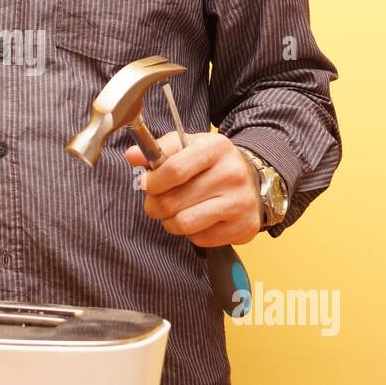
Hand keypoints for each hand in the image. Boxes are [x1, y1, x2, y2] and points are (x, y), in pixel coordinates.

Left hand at [125, 132, 261, 246]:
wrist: (253, 180)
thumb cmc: (212, 163)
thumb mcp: (189, 146)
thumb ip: (159, 149)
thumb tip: (132, 155)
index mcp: (216, 148)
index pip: (174, 169)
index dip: (152, 182)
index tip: (145, 185)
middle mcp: (232, 174)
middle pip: (173, 201)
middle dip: (155, 206)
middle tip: (155, 204)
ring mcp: (240, 202)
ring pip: (184, 224)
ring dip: (170, 223)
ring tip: (174, 214)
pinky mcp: (244, 227)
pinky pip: (200, 239)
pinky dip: (192, 233)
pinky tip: (197, 220)